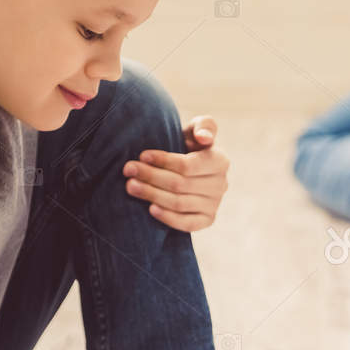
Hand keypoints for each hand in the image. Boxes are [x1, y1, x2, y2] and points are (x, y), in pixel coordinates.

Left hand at [123, 115, 228, 230]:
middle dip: (151, 176)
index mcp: (220, 160)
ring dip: (152, 195)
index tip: (142, 156)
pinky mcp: (208, 220)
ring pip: (180, 203)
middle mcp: (221, 184)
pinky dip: (168, 218)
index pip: (188, 165)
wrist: (186, 169)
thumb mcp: (195, 129)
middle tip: (128, 170)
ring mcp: (215, 204)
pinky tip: (150, 209)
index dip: (164, 161)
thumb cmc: (188, 145)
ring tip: (131, 186)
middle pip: (181, 184)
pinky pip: (188, 224)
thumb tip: (204, 138)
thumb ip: (204, 125)